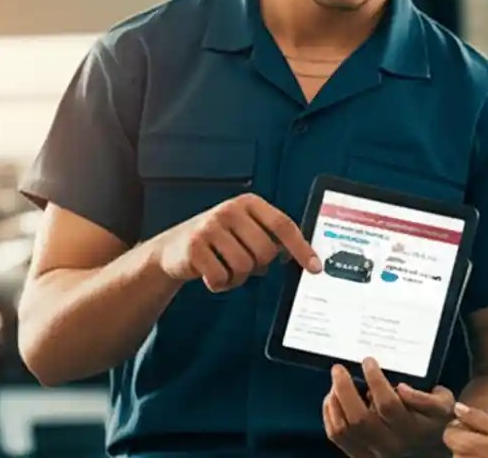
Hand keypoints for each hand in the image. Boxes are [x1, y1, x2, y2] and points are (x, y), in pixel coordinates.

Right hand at [154, 192, 320, 291]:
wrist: (172, 247)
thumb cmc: (218, 240)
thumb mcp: (245, 230)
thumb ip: (271, 238)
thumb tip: (306, 258)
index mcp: (248, 203)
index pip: (283, 224)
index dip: (302, 248)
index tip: (315, 268)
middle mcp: (229, 210)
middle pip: (265, 251)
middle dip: (259, 266)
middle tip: (246, 265)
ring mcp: (209, 227)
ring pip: (244, 267)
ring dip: (238, 277)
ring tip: (226, 269)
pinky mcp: (194, 247)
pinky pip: (220, 278)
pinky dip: (220, 284)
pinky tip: (211, 275)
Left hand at [323, 358, 454, 457]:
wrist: (430, 450)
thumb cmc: (435, 422)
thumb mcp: (443, 406)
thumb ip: (426, 398)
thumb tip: (401, 388)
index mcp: (413, 429)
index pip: (388, 404)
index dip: (374, 380)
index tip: (368, 361)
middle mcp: (392, 444)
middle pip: (359, 418)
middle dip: (344, 388)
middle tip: (339, 369)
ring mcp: (374, 452)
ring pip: (344, 428)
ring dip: (335, 401)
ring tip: (335, 383)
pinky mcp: (360, 455)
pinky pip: (336, 436)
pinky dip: (330, 414)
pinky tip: (333, 399)